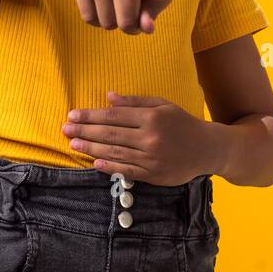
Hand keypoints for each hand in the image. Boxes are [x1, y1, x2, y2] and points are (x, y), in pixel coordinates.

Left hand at [61, 91, 221, 184]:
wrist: (207, 148)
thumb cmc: (182, 123)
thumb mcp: (162, 105)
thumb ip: (135, 102)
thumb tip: (108, 97)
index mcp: (152, 117)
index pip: (114, 115)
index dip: (91, 115)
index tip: (73, 114)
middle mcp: (150, 138)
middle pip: (111, 134)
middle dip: (85, 130)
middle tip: (65, 128)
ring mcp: (151, 158)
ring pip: (115, 152)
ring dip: (91, 148)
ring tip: (73, 143)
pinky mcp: (153, 175)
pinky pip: (126, 170)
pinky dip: (109, 167)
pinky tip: (93, 162)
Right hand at [72, 0, 176, 34]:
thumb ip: (152, 12)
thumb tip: (146, 28)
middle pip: (127, 22)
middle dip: (129, 25)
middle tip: (130, 9)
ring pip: (107, 24)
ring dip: (112, 21)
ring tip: (114, 2)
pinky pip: (90, 19)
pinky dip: (96, 18)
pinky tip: (100, 2)